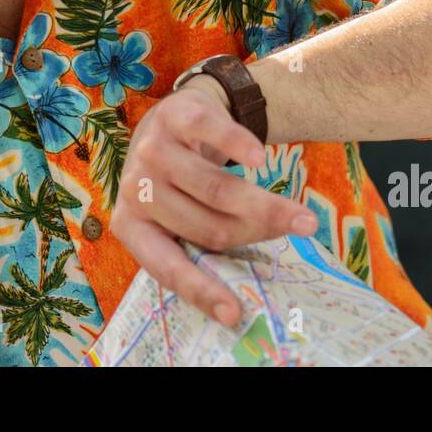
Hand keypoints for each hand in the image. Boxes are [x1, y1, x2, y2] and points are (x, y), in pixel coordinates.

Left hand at [110, 78, 318, 326]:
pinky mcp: (176, 116)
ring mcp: (151, 150)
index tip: (235, 314)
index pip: (167, 268)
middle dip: (255, 233)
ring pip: (217, 190)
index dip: (203, 291)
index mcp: (132, 226)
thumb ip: (205, 241)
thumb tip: (249, 289)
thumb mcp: (181, 215)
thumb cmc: (182, 182)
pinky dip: (240, 147)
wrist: (177, 118)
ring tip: (299, 215)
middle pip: (206, 227)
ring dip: (264, 204)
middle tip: (298, 232)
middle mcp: (134, 189)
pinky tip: (262, 159)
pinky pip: (215, 134)